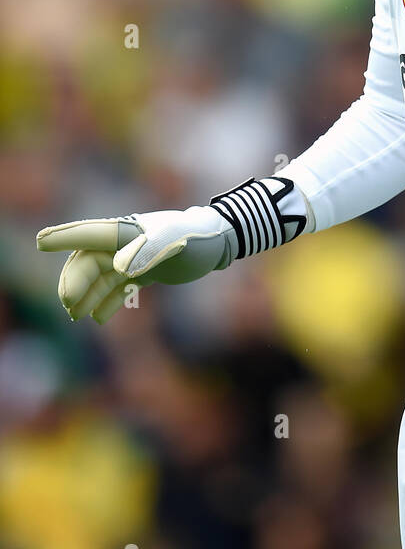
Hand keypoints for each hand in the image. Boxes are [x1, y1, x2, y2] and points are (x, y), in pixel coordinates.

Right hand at [36, 206, 234, 323]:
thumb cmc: (196, 238)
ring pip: (101, 276)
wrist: (219, 242)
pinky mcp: (146, 269)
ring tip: (76, 314)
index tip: (41, 242)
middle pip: (89, 261)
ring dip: (87, 294)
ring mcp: (134, 256)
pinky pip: (119, 286)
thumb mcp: (174, 245)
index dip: (64, 238)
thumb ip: (147, 253)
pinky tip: (99, 318)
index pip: (90, 234)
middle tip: (70, 305)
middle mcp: (126, 242)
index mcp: (127, 230)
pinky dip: (108, 301)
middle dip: (75, 281)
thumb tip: (120, 268)